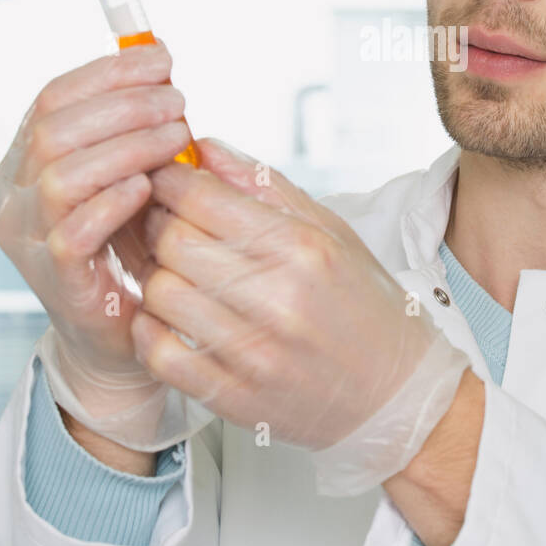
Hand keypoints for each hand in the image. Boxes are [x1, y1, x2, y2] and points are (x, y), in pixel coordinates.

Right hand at [0, 42, 193, 412]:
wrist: (118, 331)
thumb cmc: (127, 245)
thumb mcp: (125, 171)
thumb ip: (131, 123)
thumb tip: (157, 61)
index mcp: (28, 160)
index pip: (53, 98)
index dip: (107, 72)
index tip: (159, 59)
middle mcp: (17, 194)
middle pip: (55, 129)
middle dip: (124, 105)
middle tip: (177, 103)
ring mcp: (31, 238)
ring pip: (63, 175)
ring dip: (127, 147)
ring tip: (176, 139)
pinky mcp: (57, 277)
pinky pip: (75, 232)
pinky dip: (114, 202)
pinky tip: (148, 188)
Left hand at [134, 139, 465, 454]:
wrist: (396, 395)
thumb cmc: (365, 306)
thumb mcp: (330, 231)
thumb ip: (264, 185)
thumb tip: (205, 148)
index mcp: (303, 248)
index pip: (202, 198)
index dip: (169, 181)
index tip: (166, 179)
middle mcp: (277, 299)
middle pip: (172, 241)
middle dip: (157, 222)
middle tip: (164, 220)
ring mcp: (253, 353)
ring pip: (159, 293)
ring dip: (155, 275)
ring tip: (174, 269)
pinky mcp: (233, 397)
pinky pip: (159, 353)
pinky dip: (150, 330)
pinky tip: (170, 317)